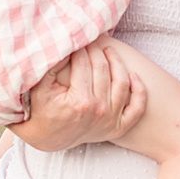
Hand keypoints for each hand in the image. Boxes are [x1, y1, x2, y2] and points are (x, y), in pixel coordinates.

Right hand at [19, 43, 146, 151]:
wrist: (48, 138)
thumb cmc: (42, 110)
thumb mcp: (40, 87)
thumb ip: (52, 65)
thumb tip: (68, 43)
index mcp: (80, 101)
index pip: (84, 63)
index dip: (80, 48)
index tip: (78, 40)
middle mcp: (99, 110)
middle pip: (103, 69)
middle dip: (96, 50)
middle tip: (91, 41)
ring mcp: (111, 120)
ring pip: (122, 82)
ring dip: (118, 62)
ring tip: (109, 51)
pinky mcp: (118, 127)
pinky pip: (137, 108)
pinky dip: (140, 90)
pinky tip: (134, 75)